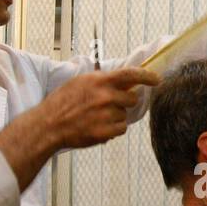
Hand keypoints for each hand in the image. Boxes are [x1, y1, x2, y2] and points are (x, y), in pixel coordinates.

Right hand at [42, 67, 159, 148]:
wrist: (49, 125)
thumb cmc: (62, 103)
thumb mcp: (80, 83)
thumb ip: (102, 81)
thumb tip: (124, 81)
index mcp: (99, 81)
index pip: (130, 74)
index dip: (147, 76)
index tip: (157, 79)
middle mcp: (105, 96)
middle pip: (132, 98)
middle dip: (124, 102)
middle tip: (108, 105)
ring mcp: (106, 114)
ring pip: (124, 115)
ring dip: (115, 117)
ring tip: (96, 117)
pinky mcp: (105, 131)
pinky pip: (121, 129)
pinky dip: (112, 130)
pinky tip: (97, 126)